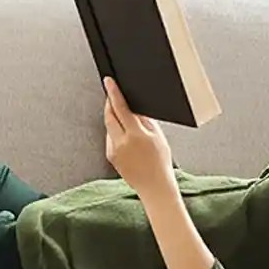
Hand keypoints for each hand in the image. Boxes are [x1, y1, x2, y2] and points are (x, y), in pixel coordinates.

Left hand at [102, 76, 174, 196]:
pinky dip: (115, 133)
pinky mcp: (110, 156)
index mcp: (136, 135)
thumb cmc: (160, 162)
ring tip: (128, 123)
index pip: (121, 108)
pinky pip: (110, 138)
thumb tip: (134, 108)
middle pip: (109, 115)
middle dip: (109, 103)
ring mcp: (114, 150)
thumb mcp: (158, 136)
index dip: (113, 93)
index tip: (108, 81)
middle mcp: (121, 142)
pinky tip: (126, 138)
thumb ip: (145, 120)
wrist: (154, 187)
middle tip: (112, 94)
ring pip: (109, 127)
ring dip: (114, 119)